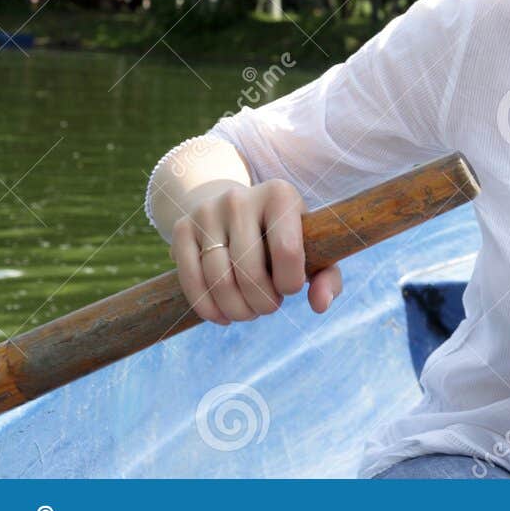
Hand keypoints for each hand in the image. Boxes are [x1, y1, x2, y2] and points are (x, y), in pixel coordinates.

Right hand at [169, 178, 342, 324]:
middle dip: (263, 304)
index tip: (290, 288)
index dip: (290, 284)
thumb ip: (327, 277)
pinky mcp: (182, 228)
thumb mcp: (313, 249)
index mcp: (280, 194)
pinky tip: (223, 316)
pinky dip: (208, 309)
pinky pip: (191, 281)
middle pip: (249, 271)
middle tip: (269, 307)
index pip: (287, 251)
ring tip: (248, 311)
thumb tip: (320, 304)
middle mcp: (240, 198)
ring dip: (237, 310)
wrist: (238, 210)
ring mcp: (207, 211)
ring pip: (219, 281)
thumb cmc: (284, 236)